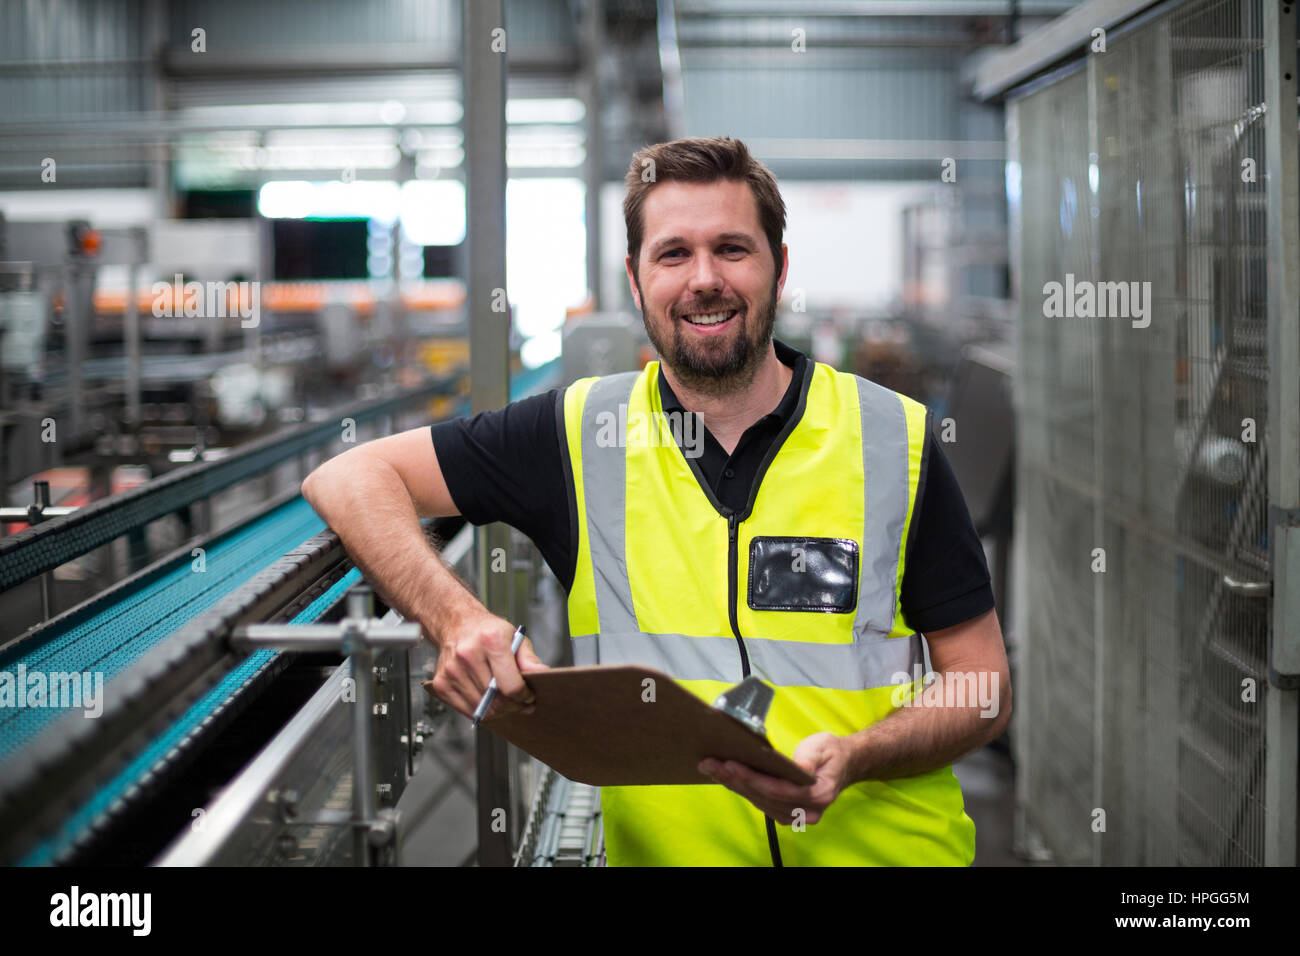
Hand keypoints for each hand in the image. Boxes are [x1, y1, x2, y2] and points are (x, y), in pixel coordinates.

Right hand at [421, 607, 548, 720]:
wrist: (457, 624)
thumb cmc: (487, 632)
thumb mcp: (515, 637)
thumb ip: (529, 658)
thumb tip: (542, 674)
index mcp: (490, 640)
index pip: (511, 685)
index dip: (524, 696)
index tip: (528, 696)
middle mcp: (468, 654)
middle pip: (497, 700)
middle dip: (514, 706)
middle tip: (521, 703)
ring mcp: (452, 670)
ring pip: (482, 708)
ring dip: (499, 711)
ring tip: (506, 701)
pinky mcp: (441, 683)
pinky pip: (466, 710)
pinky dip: (481, 710)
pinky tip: (488, 700)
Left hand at [698, 732, 849, 825]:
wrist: (844, 765)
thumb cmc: (832, 753)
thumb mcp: (824, 746)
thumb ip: (811, 757)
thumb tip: (800, 767)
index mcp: (819, 794)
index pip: (779, 790)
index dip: (752, 778)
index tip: (731, 764)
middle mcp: (808, 811)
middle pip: (764, 797)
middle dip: (735, 780)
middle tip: (711, 763)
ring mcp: (797, 815)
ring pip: (759, 802)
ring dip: (733, 785)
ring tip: (712, 768)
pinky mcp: (787, 813)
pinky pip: (760, 802)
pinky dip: (742, 789)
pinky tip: (725, 776)